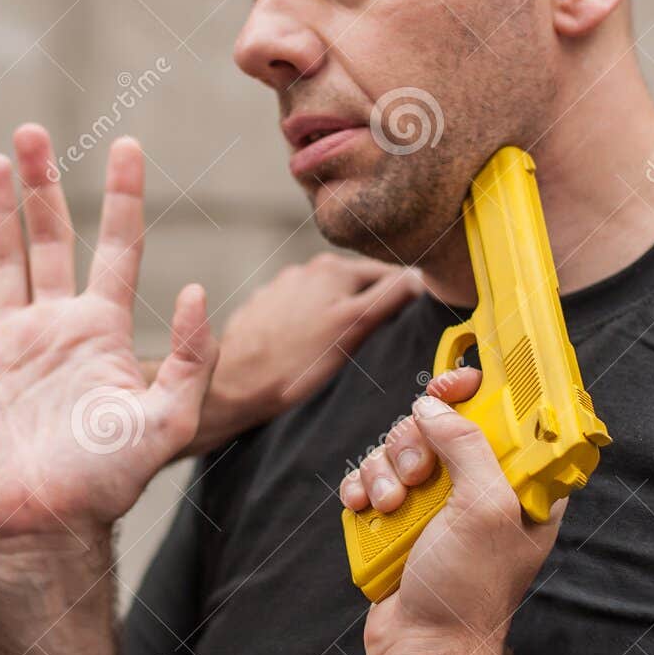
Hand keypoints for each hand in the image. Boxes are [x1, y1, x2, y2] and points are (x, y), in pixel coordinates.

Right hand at [0, 125, 216, 543]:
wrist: (44, 524)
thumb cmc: (107, 480)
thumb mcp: (168, 420)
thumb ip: (189, 358)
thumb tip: (194, 290)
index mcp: (104, 330)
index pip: (118, 246)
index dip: (124, 195)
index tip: (128, 144)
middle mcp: (57, 326)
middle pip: (53, 238)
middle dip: (45, 185)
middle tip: (35, 132)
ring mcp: (10, 344)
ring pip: (1, 261)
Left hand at [188, 254, 422, 453]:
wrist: (233, 384)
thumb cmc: (295, 365)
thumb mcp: (353, 329)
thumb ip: (388, 297)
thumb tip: (419, 279)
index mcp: (335, 270)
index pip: (389, 275)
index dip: (404, 297)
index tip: (408, 320)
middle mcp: (309, 270)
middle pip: (358, 283)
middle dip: (369, 305)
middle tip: (372, 339)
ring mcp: (285, 285)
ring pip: (330, 296)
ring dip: (339, 312)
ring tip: (337, 347)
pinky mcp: (266, 303)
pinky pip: (302, 308)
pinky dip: (310, 321)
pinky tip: (306, 346)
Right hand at [339, 369, 564, 654]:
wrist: (423, 649)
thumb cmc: (469, 592)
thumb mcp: (485, 509)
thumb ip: (467, 445)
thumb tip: (434, 406)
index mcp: (521, 486)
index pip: (509, 415)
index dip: (481, 391)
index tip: (453, 384)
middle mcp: (481, 490)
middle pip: (441, 424)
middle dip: (418, 441)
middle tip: (417, 474)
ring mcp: (438, 505)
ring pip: (401, 449)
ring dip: (385, 469)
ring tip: (391, 506)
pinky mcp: (401, 520)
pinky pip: (373, 478)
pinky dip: (364, 487)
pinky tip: (366, 508)